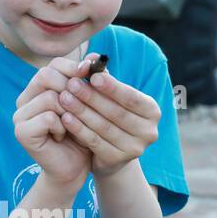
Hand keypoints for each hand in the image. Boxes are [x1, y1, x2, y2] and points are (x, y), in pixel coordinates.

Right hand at [13, 54, 97, 190]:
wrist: (74, 168)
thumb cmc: (81, 135)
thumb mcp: (87, 104)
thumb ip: (89, 81)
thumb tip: (96, 57)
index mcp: (37, 89)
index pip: (52, 65)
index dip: (73, 68)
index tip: (90, 74)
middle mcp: (24, 99)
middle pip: (45, 76)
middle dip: (70, 90)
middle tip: (80, 109)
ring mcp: (19, 116)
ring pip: (50, 97)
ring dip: (68, 113)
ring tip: (69, 127)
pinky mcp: (21, 132)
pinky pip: (48, 117)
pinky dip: (61, 127)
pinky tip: (61, 137)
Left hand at [54, 63, 160, 180]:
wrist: (110, 155)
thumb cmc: (111, 117)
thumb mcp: (112, 99)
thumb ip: (103, 79)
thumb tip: (92, 57)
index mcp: (152, 111)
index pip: (131, 97)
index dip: (112, 87)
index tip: (92, 77)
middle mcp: (149, 131)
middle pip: (116, 112)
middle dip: (91, 97)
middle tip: (71, 84)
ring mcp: (135, 148)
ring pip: (104, 127)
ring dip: (82, 111)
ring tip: (64, 98)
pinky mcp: (119, 161)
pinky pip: (95, 142)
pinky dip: (79, 129)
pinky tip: (65, 118)